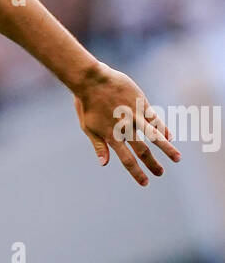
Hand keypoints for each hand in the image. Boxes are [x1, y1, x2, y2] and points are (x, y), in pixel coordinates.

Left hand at [74, 62, 180, 185]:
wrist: (92, 80)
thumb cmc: (86, 103)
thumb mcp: (87, 127)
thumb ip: (98, 145)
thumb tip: (104, 164)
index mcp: (111, 136)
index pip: (127, 160)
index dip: (137, 173)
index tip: (145, 182)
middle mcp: (125, 128)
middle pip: (142, 151)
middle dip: (153, 164)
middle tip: (160, 174)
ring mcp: (134, 115)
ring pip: (154, 135)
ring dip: (166, 148)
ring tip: (177, 158)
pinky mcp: (140, 103)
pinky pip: (155, 118)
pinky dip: (163, 128)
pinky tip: (169, 136)